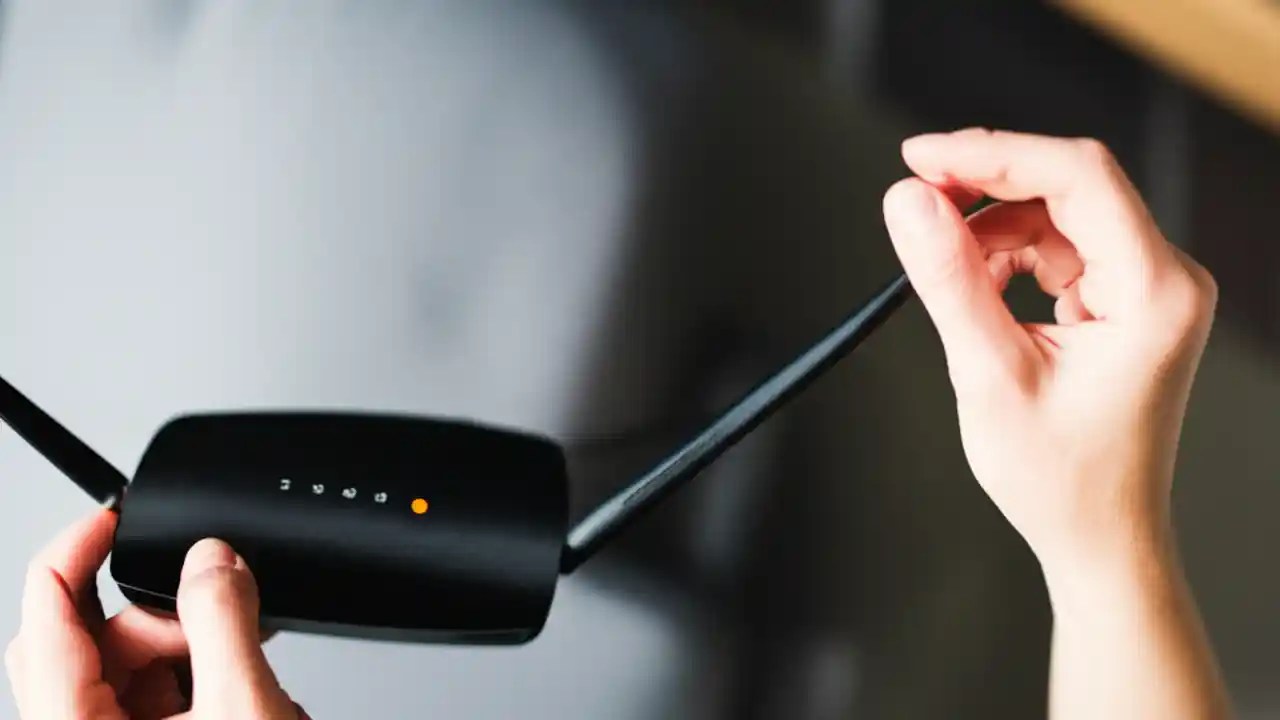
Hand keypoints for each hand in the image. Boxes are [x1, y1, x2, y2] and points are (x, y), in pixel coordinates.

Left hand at [6, 510, 305, 718]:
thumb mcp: (243, 708)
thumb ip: (225, 624)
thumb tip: (213, 560)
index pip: (46, 611)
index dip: (75, 548)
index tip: (111, 517)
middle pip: (88, 638)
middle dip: (154, 611)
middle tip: (207, 604)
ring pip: (127, 665)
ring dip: (186, 645)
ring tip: (243, 653)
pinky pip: (157, 692)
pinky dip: (198, 671)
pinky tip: (243, 677)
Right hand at [882, 128, 1217, 575]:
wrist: (1099, 534)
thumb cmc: (1062, 478)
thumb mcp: (990, 375)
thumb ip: (949, 281)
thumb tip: (908, 203)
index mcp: (1155, 292)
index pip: (1078, 178)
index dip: (994, 155)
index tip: (922, 157)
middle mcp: (1164, 278)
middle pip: (1070, 186)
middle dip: (985, 185)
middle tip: (915, 198)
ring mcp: (1147, 287)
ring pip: (1057, 213)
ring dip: (990, 226)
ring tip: (942, 266)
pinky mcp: (1123, 299)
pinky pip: (1057, 245)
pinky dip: (1006, 253)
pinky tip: (975, 284)